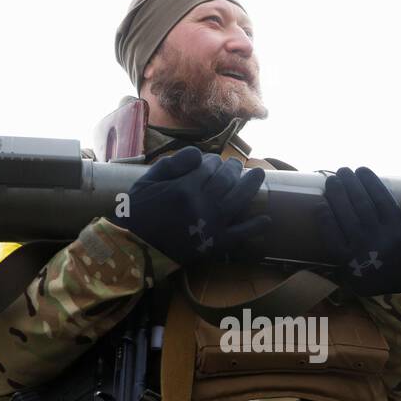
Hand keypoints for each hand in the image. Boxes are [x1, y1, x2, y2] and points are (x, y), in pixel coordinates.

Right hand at [123, 147, 269, 266]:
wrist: (134, 247)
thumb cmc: (137, 212)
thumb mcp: (148, 180)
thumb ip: (174, 163)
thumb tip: (200, 153)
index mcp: (184, 188)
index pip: (209, 167)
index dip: (214, 160)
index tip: (214, 160)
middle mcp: (202, 205)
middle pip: (226, 180)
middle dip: (233, 169)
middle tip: (236, 165)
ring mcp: (211, 225)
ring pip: (239, 200)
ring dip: (251, 185)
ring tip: (258, 175)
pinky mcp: (215, 245)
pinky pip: (240, 235)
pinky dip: (254, 227)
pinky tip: (266, 220)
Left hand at [315, 167, 400, 295]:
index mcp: (398, 228)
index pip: (380, 197)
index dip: (369, 181)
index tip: (361, 170)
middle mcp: (379, 237)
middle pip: (360, 203)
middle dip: (350, 184)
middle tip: (342, 171)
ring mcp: (362, 250)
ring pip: (345, 216)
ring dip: (336, 195)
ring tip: (332, 181)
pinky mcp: (347, 262)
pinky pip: (332, 237)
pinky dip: (326, 220)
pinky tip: (321, 205)